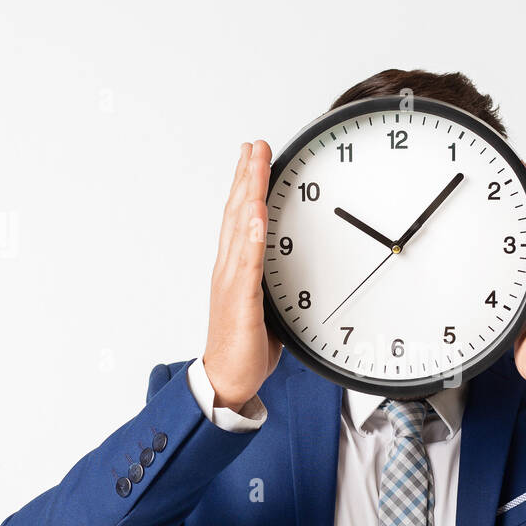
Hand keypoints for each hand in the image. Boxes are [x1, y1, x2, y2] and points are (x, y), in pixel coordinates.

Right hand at [201, 141, 282, 412]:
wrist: (227, 380)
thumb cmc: (246, 347)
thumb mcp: (269, 307)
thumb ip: (277, 282)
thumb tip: (299, 270)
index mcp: (235, 269)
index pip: (240, 218)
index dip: (245, 184)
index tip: (254, 156)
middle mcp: (229, 269)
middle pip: (236, 212)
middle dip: (246, 176)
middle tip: (256, 145)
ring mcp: (232, 283)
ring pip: (239, 229)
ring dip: (247, 193)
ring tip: (255, 164)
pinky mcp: (240, 301)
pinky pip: (247, 264)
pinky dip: (250, 236)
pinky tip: (255, 214)